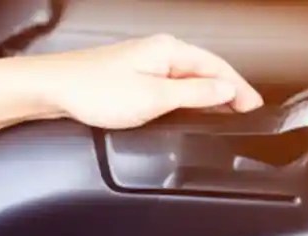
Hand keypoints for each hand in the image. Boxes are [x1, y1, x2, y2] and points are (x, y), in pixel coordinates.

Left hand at [25, 34, 264, 129]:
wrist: (52, 89)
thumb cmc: (94, 91)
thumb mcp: (154, 97)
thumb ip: (194, 94)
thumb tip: (224, 91)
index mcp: (169, 50)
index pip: (218, 67)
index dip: (239, 89)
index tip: (255, 107)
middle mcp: (159, 52)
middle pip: (205, 70)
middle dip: (229, 90)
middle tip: (246, 112)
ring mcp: (145, 63)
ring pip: (188, 78)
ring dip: (210, 95)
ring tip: (226, 112)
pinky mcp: (132, 77)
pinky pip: (172, 85)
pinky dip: (189, 97)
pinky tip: (189, 110)